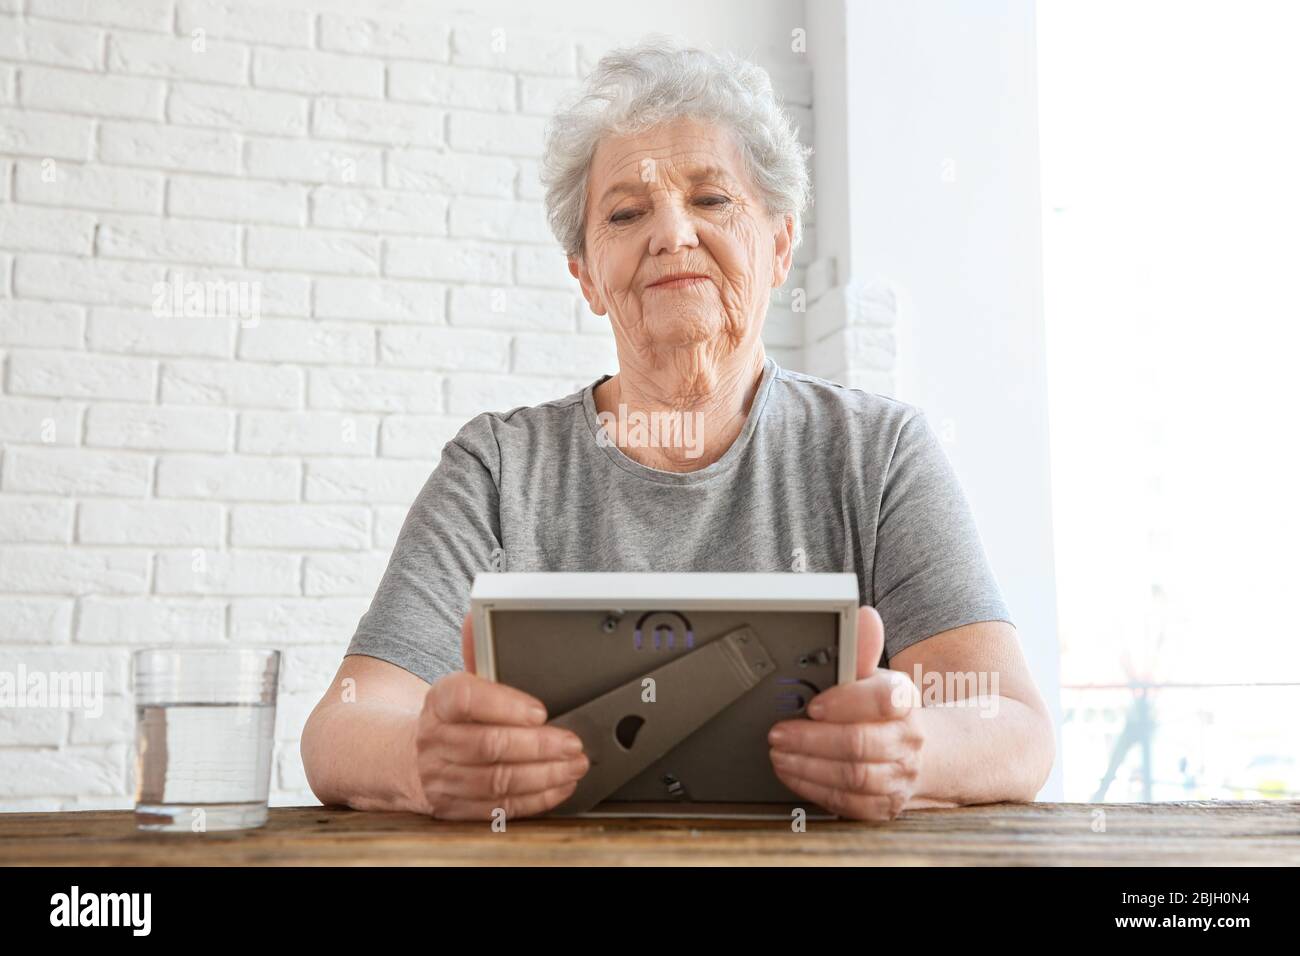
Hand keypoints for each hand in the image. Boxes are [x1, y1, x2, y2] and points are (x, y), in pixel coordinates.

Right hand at [411, 611, 589, 819]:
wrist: (409, 757)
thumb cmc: (451, 716)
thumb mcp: (461, 681)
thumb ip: (478, 652)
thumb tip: (476, 614)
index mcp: (438, 702)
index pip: (466, 699)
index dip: (506, 704)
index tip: (540, 710)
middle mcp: (435, 741)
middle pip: (488, 745)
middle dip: (538, 746)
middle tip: (572, 742)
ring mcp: (443, 778)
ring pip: (497, 781)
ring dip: (543, 775)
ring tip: (573, 764)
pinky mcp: (454, 808)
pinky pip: (498, 808)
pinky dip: (535, 799)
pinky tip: (559, 786)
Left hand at [768, 606, 923, 819]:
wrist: (921, 752)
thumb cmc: (886, 710)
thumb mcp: (875, 676)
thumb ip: (862, 650)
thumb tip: (864, 616)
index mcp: (904, 700)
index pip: (883, 701)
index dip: (844, 704)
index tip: (813, 705)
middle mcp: (908, 740)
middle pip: (858, 744)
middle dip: (811, 739)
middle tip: (778, 733)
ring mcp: (899, 776)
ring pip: (851, 777)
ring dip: (807, 765)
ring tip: (779, 753)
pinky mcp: (885, 805)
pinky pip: (847, 803)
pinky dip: (814, 787)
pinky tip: (792, 772)